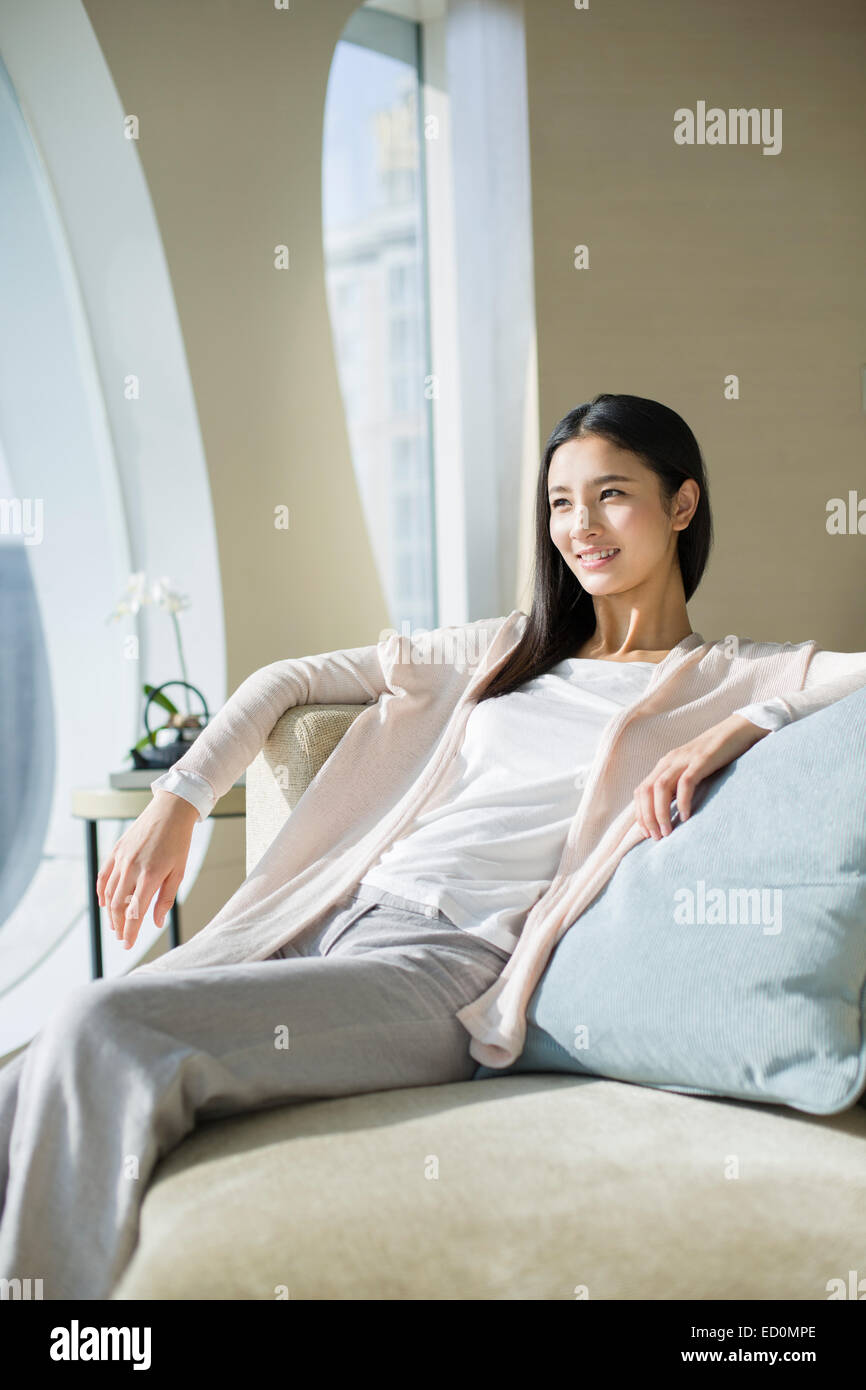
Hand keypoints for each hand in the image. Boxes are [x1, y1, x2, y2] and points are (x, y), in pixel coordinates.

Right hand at [96, 790, 198, 949]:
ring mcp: (121, 859)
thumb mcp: (179, 872)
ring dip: (110, 912)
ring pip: (109, 893)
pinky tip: (104, 903)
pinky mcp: (116, 851)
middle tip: (121, 937)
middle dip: (119, 925)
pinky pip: (103, 876)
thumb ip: (166, 899)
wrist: (170, 811)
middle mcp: (132, 868)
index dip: (130, 932)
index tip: (127, 945)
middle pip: (118, 906)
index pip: (135, 912)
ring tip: (115, 924)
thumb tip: (156, 923)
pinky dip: (101, 892)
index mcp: (151, 875)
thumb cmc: (178, 842)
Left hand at [633, 714, 768, 839]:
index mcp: (664, 765)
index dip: (640, 814)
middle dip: (647, 817)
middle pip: (646, 791)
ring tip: (667, 832)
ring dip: (661, 813)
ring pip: (660, 788)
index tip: (645, 833)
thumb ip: (678, 787)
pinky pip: (685, 782)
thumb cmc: (716, 756)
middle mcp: (669, 761)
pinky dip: (682, 801)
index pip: (641, 791)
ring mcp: (684, 759)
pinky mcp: (701, 760)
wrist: (738, 730)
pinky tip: (685, 817)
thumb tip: (669, 812)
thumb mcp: (691, 771)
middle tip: (655, 838)